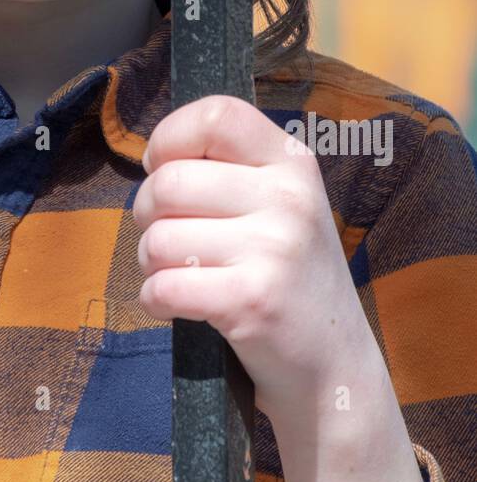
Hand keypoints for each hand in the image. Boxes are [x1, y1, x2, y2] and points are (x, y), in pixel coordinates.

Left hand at [131, 95, 376, 421]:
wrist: (335, 367)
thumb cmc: (289, 277)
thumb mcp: (282, 205)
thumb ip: (231, 170)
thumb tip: (154, 158)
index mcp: (293, 162)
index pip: (217, 114)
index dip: (171, 137)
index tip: (162, 166)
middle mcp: (288, 198)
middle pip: (169, 181)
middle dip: (147, 213)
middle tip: (166, 235)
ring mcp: (274, 249)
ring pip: (158, 238)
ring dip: (150, 262)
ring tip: (179, 273)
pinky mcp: (253, 302)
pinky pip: (164, 286)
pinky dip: (154, 299)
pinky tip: (175, 304)